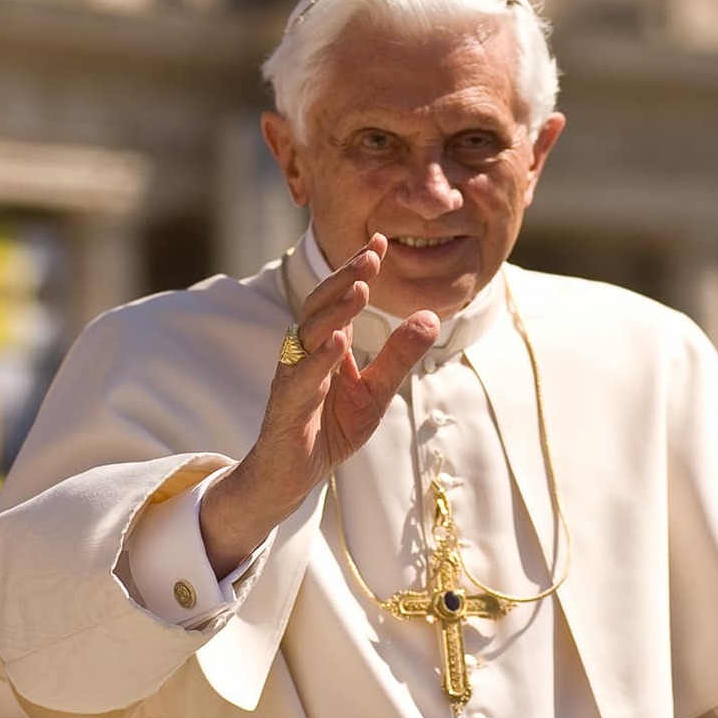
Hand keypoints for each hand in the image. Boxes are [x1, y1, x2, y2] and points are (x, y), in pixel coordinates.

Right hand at [200, 234, 439, 573]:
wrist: (292, 477)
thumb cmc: (329, 430)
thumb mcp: (375, 392)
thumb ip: (398, 357)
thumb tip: (431, 317)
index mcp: (325, 344)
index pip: (340, 298)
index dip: (357, 269)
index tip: (380, 240)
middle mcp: (304, 352)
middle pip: (320, 305)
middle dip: (344, 277)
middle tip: (371, 253)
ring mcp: (292, 377)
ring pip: (307, 333)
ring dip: (334, 309)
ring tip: (359, 288)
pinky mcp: (286, 406)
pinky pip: (299, 377)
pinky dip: (318, 358)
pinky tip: (337, 341)